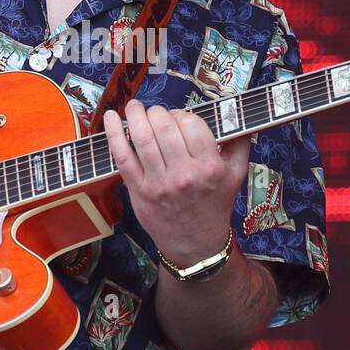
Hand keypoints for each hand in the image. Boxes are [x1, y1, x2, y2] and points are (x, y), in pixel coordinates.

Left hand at [102, 99, 249, 267]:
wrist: (195, 242)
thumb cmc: (214, 204)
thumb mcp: (236, 174)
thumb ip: (239, 142)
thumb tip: (235, 111)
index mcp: (209, 167)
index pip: (191, 124)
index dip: (182, 115)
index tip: (178, 118)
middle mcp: (184, 174)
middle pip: (164, 127)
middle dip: (158, 112)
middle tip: (156, 114)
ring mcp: (159, 183)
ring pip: (142, 138)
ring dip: (135, 115)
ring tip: (134, 107)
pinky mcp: (139, 190)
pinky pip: (122, 157)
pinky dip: (113, 134)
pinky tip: (110, 118)